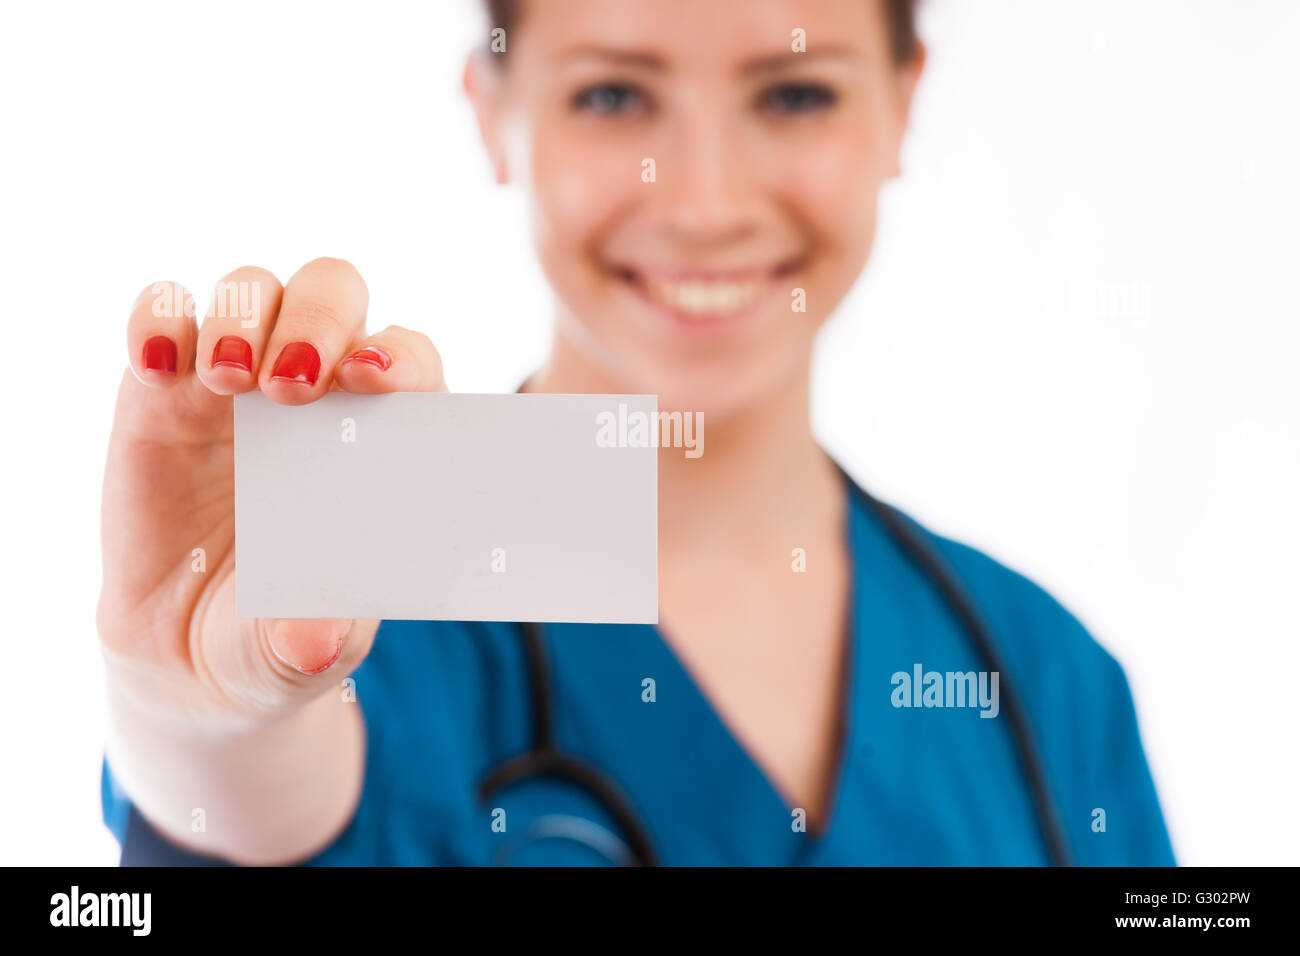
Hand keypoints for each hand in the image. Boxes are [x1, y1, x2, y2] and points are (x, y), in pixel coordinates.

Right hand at [98, 258, 445, 726]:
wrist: (193, 652)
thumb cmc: (281, 634)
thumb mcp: (302, 647)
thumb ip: (315, 634)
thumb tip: (319, 635)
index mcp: (379, 436)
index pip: (410, 363)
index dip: (402, 359)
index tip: (377, 383)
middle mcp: (317, 391)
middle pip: (335, 295)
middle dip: (321, 322)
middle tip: (294, 384)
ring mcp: (239, 381)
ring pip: (254, 291)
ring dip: (245, 318)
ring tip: (230, 382)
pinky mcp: (162, 388)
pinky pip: (163, 316)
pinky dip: (157, 320)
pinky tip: (157, 365)